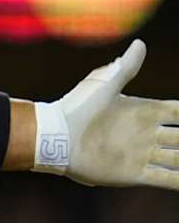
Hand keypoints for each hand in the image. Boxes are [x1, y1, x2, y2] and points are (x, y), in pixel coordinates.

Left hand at [34, 40, 178, 188]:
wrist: (56, 137)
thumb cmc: (77, 107)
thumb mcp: (104, 86)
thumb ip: (125, 68)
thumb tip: (140, 43)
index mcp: (142, 112)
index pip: (177, 110)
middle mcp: (146, 134)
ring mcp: (142, 154)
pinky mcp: (134, 173)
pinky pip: (166, 179)